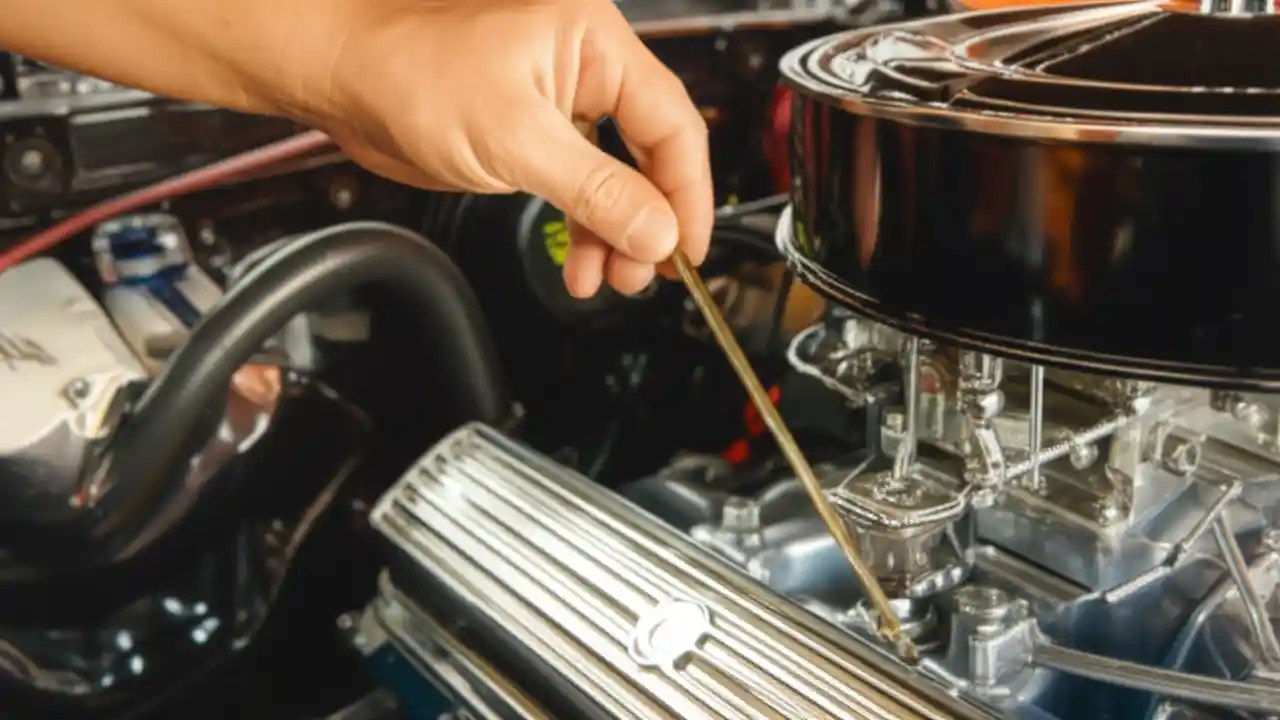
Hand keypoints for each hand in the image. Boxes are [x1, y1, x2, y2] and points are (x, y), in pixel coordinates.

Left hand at [309, 0, 713, 297]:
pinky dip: (582, 226)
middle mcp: (584, 66)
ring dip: (615, 233)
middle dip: (649, 219)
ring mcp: (557, 100)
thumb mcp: (516, 139)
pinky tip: (580, 262)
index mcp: (594, 41)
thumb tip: (656, 230)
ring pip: (614, 176)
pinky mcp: (529, 132)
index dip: (687, 192)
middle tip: (642, 272)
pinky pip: (577, 183)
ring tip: (608, 277)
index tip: (686, 248)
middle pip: (650, 152)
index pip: (671, 123)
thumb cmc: (408, 71)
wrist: (341, 75)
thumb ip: (596, 190)